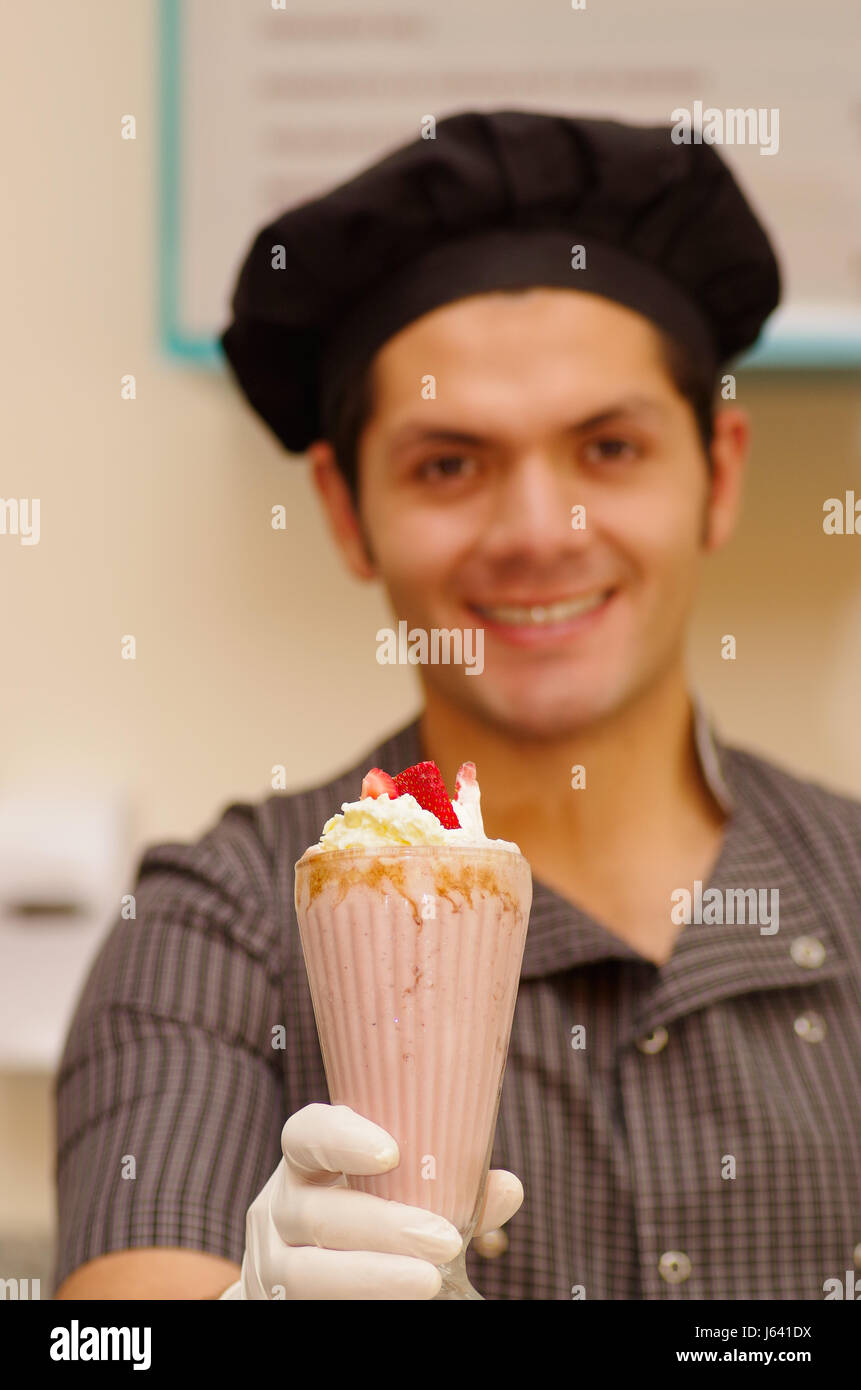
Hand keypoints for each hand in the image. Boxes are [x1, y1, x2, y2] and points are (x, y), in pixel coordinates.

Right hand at [220, 1102, 522, 1299]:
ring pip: (306, 1272)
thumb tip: (506, 1188)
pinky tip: (399, 1305)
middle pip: (316, 1212)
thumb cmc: (366, 1214)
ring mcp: (271, 1261)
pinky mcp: (277, 1303)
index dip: (343, 1139)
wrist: (313, 1273)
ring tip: (427, 1282)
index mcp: (306, 1162)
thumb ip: (447, 1187)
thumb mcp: (395, 1193)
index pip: (306, 1133)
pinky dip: (357, 1302)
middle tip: (443, 1239)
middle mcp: (279, 1206)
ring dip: (371, 1277)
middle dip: (382, 1225)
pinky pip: (308, 1306)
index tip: (392, 1152)